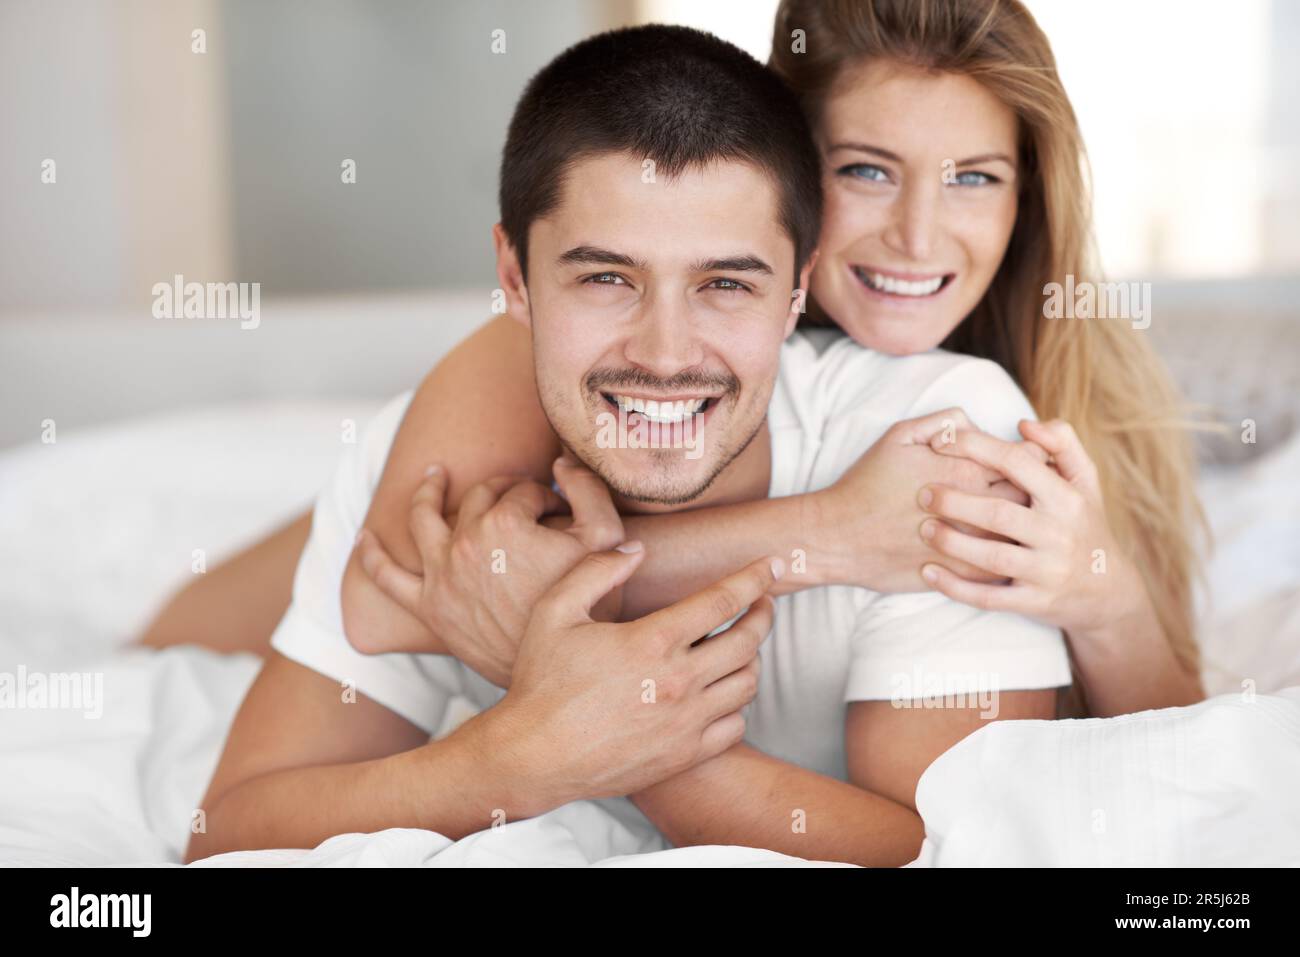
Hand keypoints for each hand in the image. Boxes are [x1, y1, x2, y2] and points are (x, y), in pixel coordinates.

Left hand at [354, 455, 623, 685]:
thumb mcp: (606, 541)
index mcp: (506, 523)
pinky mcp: (429, 606)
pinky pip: (387, 577)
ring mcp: (441, 574)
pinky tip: (365, 538)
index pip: (523, 491)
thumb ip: (589, 490)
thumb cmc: (589, 607)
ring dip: (427, 491)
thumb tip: (560, 464)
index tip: (561, 513)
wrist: (559, 670)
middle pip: (478, 496)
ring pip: (423, 517)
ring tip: (434, 477)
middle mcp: (466, 542)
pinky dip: (372, 555)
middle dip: (502, 491)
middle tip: (521, 501)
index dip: (546, 497)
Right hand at [491, 545, 781, 805]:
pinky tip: (722, 692)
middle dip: (764, 613)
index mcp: (653, 641)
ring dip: (751, 657)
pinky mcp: (684, 754)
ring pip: (747, 683)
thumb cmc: (541, 682)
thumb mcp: (555, 612)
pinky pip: (735, 726)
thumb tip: (637, 549)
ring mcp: (685, 722)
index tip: (772, 565)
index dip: (755, 577)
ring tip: (742, 645)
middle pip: (749, 639)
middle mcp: (679, 681)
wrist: (534, 756)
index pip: (724, 600)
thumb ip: (596, 571)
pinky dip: (737, 704)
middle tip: (763, 603)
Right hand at [815, 408, 1038, 591]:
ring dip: (1027, 529)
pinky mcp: (959, 573)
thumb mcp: (899, 435)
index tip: (1030, 459)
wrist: (839, 536)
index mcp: (966, 471)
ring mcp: (970, 544)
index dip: (1035, 457)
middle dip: (1038, 492)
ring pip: (1020, 536)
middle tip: (1034, 491)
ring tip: (1024, 524)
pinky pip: (1000, 569)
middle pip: (1031, 497)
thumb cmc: (867, 483)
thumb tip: (975, 424)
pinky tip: (1005, 554)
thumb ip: (944, 422)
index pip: (1025, 460)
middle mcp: (975, 508)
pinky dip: (1008, 561)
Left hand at [918, 418, 1150, 636]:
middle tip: (922, 493)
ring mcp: (1047, 570)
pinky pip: (989, 598)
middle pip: (999, 514)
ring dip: (953, 543)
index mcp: (1066, 497)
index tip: (940, 441)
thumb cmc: (1084, 522)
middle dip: (956, 502)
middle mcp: (1058, 533)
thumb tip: (1024, 423)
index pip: (1017, 463)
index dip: (975, 447)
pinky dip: (957, 587)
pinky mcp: (1034, 602)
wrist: (1108, 589)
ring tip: (923, 529)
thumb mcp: (1085, 481)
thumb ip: (1062, 444)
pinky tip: (928, 573)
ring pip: (993, 558)